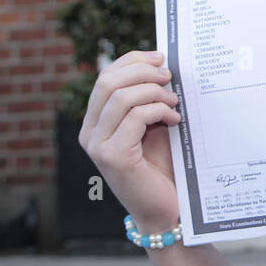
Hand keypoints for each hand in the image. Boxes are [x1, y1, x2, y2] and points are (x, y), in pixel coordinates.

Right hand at [77, 49, 182, 234]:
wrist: (168, 208)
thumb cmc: (164, 167)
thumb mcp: (154, 126)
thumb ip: (148, 100)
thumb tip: (161, 64)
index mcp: (95, 122)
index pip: (104, 77)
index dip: (131, 60)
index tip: (159, 57)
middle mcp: (89, 133)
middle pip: (108, 81)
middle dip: (143, 71)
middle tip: (170, 76)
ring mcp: (98, 146)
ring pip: (121, 97)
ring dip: (154, 92)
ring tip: (175, 101)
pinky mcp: (113, 157)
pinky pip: (135, 118)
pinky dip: (159, 111)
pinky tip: (175, 120)